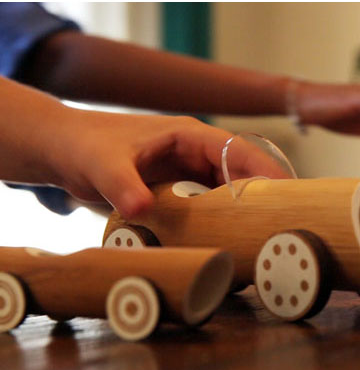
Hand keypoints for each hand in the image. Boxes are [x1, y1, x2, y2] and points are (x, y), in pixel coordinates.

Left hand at [57, 108, 292, 218]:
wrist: (62, 151)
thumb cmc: (84, 147)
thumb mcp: (104, 166)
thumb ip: (123, 186)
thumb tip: (142, 209)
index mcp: (187, 134)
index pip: (236, 149)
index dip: (262, 167)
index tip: (286, 188)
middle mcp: (193, 149)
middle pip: (240, 169)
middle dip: (262, 189)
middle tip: (284, 217)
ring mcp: (185, 167)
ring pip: (226, 186)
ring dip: (243, 204)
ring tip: (265, 230)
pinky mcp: (175, 185)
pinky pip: (207, 199)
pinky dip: (219, 214)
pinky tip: (228, 234)